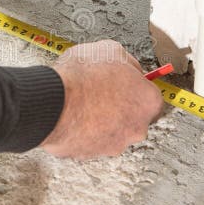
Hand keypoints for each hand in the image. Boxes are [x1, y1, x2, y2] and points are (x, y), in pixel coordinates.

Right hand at [42, 40, 163, 158]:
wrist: (53, 101)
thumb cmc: (82, 77)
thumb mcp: (111, 49)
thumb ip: (127, 62)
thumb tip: (129, 67)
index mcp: (148, 102)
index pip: (150, 96)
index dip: (134, 86)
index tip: (124, 82)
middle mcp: (136, 129)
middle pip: (133, 117)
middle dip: (119, 106)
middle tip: (101, 91)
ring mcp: (113, 145)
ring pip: (112, 131)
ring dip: (101, 119)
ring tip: (82, 102)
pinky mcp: (90, 154)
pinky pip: (90, 140)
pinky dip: (83, 130)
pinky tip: (72, 114)